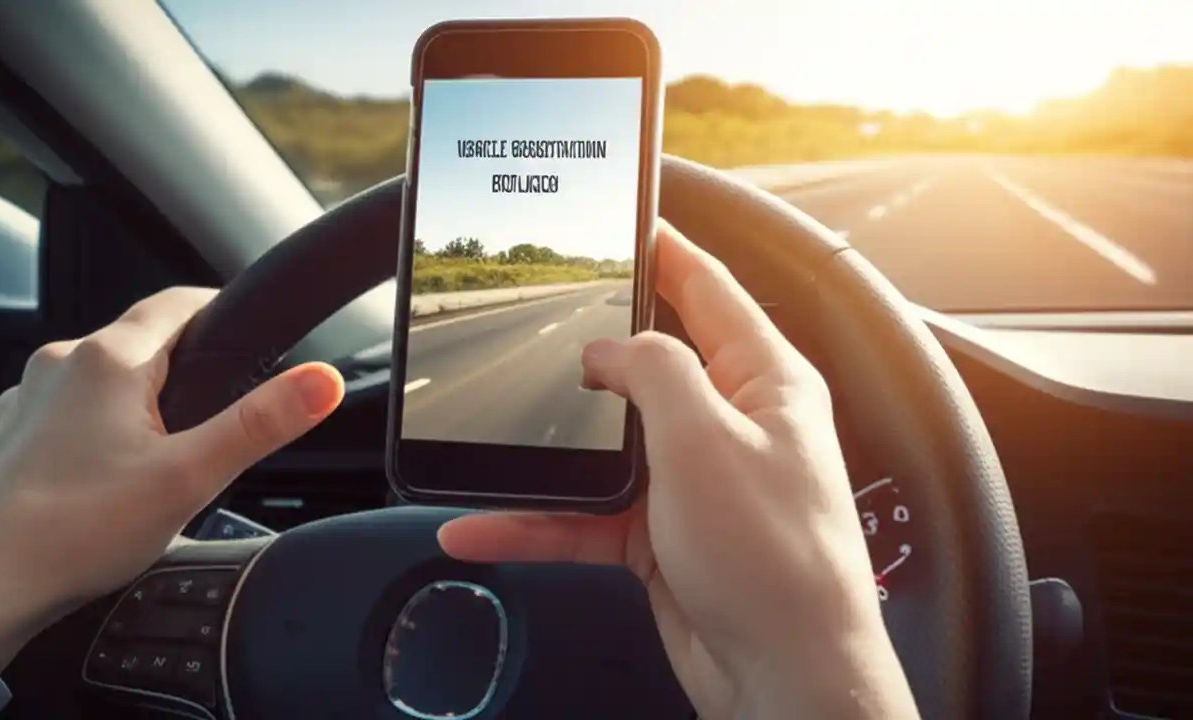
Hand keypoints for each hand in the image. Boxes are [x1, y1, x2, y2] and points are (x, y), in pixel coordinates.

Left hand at [0, 288, 342, 669]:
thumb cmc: (74, 532)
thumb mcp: (191, 478)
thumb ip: (261, 424)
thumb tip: (323, 381)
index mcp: (109, 360)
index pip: (178, 302)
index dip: (219, 309)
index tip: (245, 329)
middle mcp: (60, 365)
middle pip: (141, 344)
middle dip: (182, 371)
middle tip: (213, 420)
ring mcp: (25, 399)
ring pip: (100, 382)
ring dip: (134, 405)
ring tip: (160, 462)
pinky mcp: (5, 436)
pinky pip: (65, 415)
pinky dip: (93, 434)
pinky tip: (104, 483)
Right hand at [438, 222, 917, 718]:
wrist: (783, 676)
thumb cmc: (776, 560)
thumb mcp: (706, 437)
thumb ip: (653, 370)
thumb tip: (608, 348)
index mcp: (764, 379)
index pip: (709, 288)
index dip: (664, 247)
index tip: (622, 217)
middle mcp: (730, 422)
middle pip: (646, 362)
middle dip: (586, 347)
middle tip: (533, 319)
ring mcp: (693, 480)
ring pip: (602, 446)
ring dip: (545, 451)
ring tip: (488, 437)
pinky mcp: (661, 533)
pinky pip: (584, 514)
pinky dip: (533, 521)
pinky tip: (482, 526)